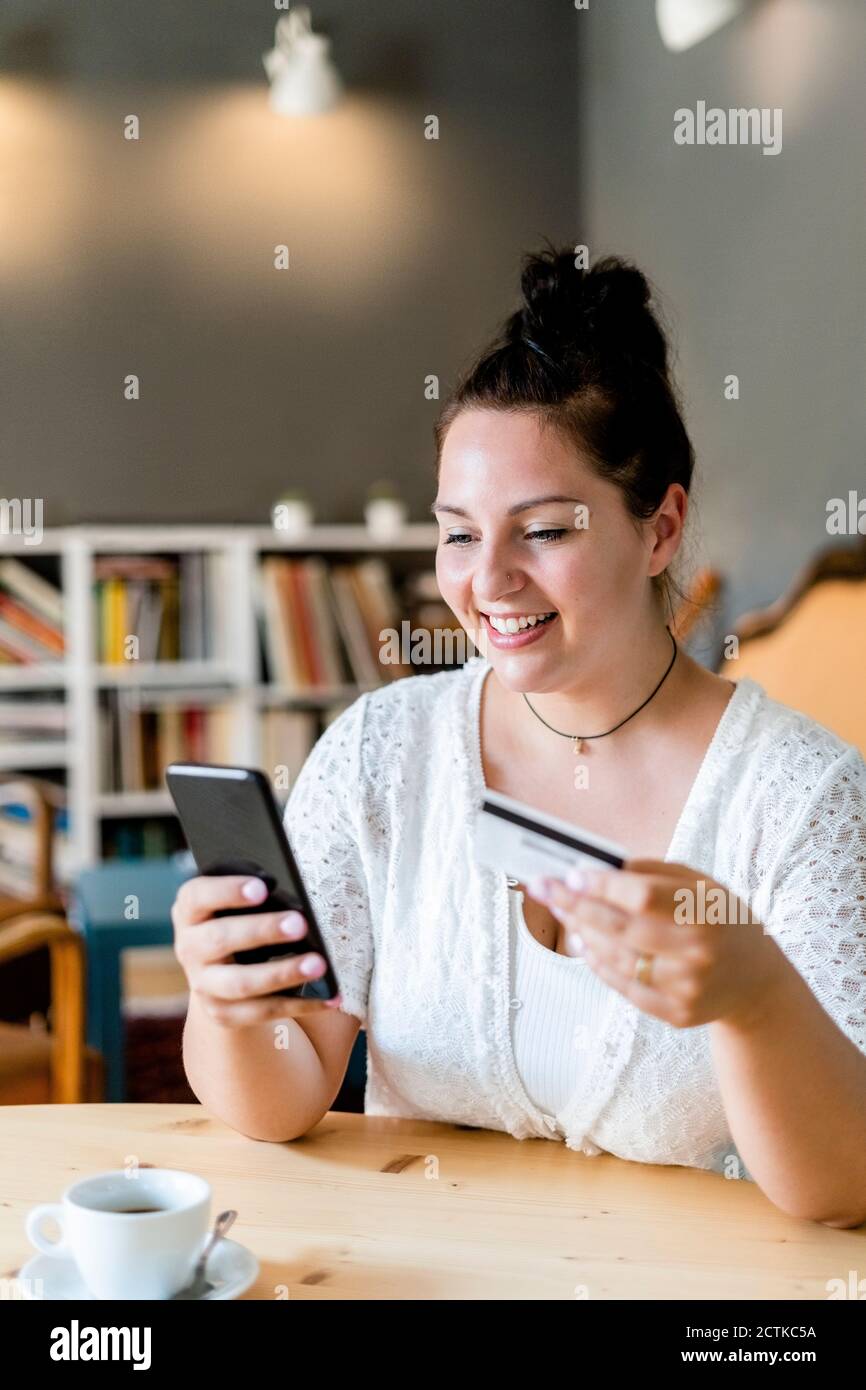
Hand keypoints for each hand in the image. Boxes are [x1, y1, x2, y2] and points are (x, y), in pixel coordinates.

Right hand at [171, 874, 341, 1027]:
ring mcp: (203, 984)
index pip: (198, 896)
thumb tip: (297, 897)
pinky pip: (263, 1011)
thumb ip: (259, 895)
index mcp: (190, 911)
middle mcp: (189, 948)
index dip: (227, 890)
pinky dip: (300, 1004)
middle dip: (262, 930)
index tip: (262, 887)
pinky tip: (330, 996)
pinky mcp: (223, 1013)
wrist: (226, 968)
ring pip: (241, 982)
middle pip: (220, 939)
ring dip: (282, 973)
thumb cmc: (244, 917)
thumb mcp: (241, 903)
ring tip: (319, 964)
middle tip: (300, 924)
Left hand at [526, 859, 787, 1029]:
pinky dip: (598, 964)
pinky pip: (624, 987)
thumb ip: (653, 873)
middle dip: (575, 906)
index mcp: (704, 913)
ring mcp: (685, 988)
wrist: (757, 983)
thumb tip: (598, 866)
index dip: (601, 885)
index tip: (570, 874)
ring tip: (562, 912)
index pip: (640, 896)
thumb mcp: (701, 886)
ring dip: (581, 933)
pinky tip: (583, 943)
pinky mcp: (676, 1014)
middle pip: (620, 929)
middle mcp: (696, 953)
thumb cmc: (721, 921)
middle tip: (545, 888)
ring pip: (616, 959)